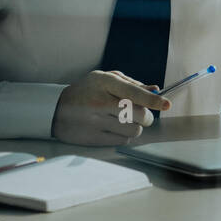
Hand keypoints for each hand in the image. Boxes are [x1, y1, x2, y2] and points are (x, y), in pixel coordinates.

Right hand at [52, 70, 170, 145]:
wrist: (55, 109)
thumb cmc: (87, 91)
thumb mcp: (105, 79)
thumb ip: (131, 84)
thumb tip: (155, 90)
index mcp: (105, 83)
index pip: (134, 93)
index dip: (153, 100)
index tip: (166, 104)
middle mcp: (100, 102)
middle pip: (139, 115)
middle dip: (145, 117)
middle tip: (140, 115)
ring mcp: (95, 121)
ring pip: (133, 130)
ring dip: (134, 127)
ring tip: (121, 121)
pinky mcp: (92, 138)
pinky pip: (122, 141)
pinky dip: (123, 136)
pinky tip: (111, 128)